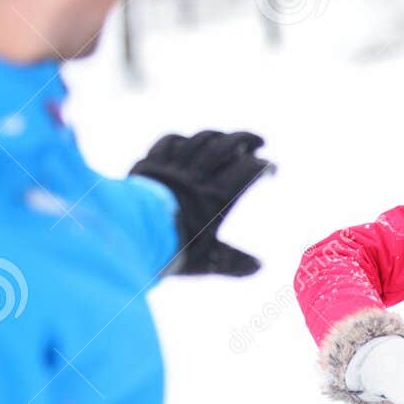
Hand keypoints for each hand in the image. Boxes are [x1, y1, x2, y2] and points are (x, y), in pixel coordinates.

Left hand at [130, 129, 273, 276]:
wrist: (131, 235)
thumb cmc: (173, 250)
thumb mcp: (208, 260)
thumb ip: (233, 262)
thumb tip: (258, 267)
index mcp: (216, 197)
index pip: (248, 171)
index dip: (264, 167)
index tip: (272, 170)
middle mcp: (198, 176)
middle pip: (227, 146)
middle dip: (247, 139)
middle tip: (259, 142)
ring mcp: (173, 167)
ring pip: (200, 140)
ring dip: (217, 136)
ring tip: (225, 139)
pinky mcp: (151, 164)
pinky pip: (169, 142)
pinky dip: (182, 140)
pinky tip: (186, 143)